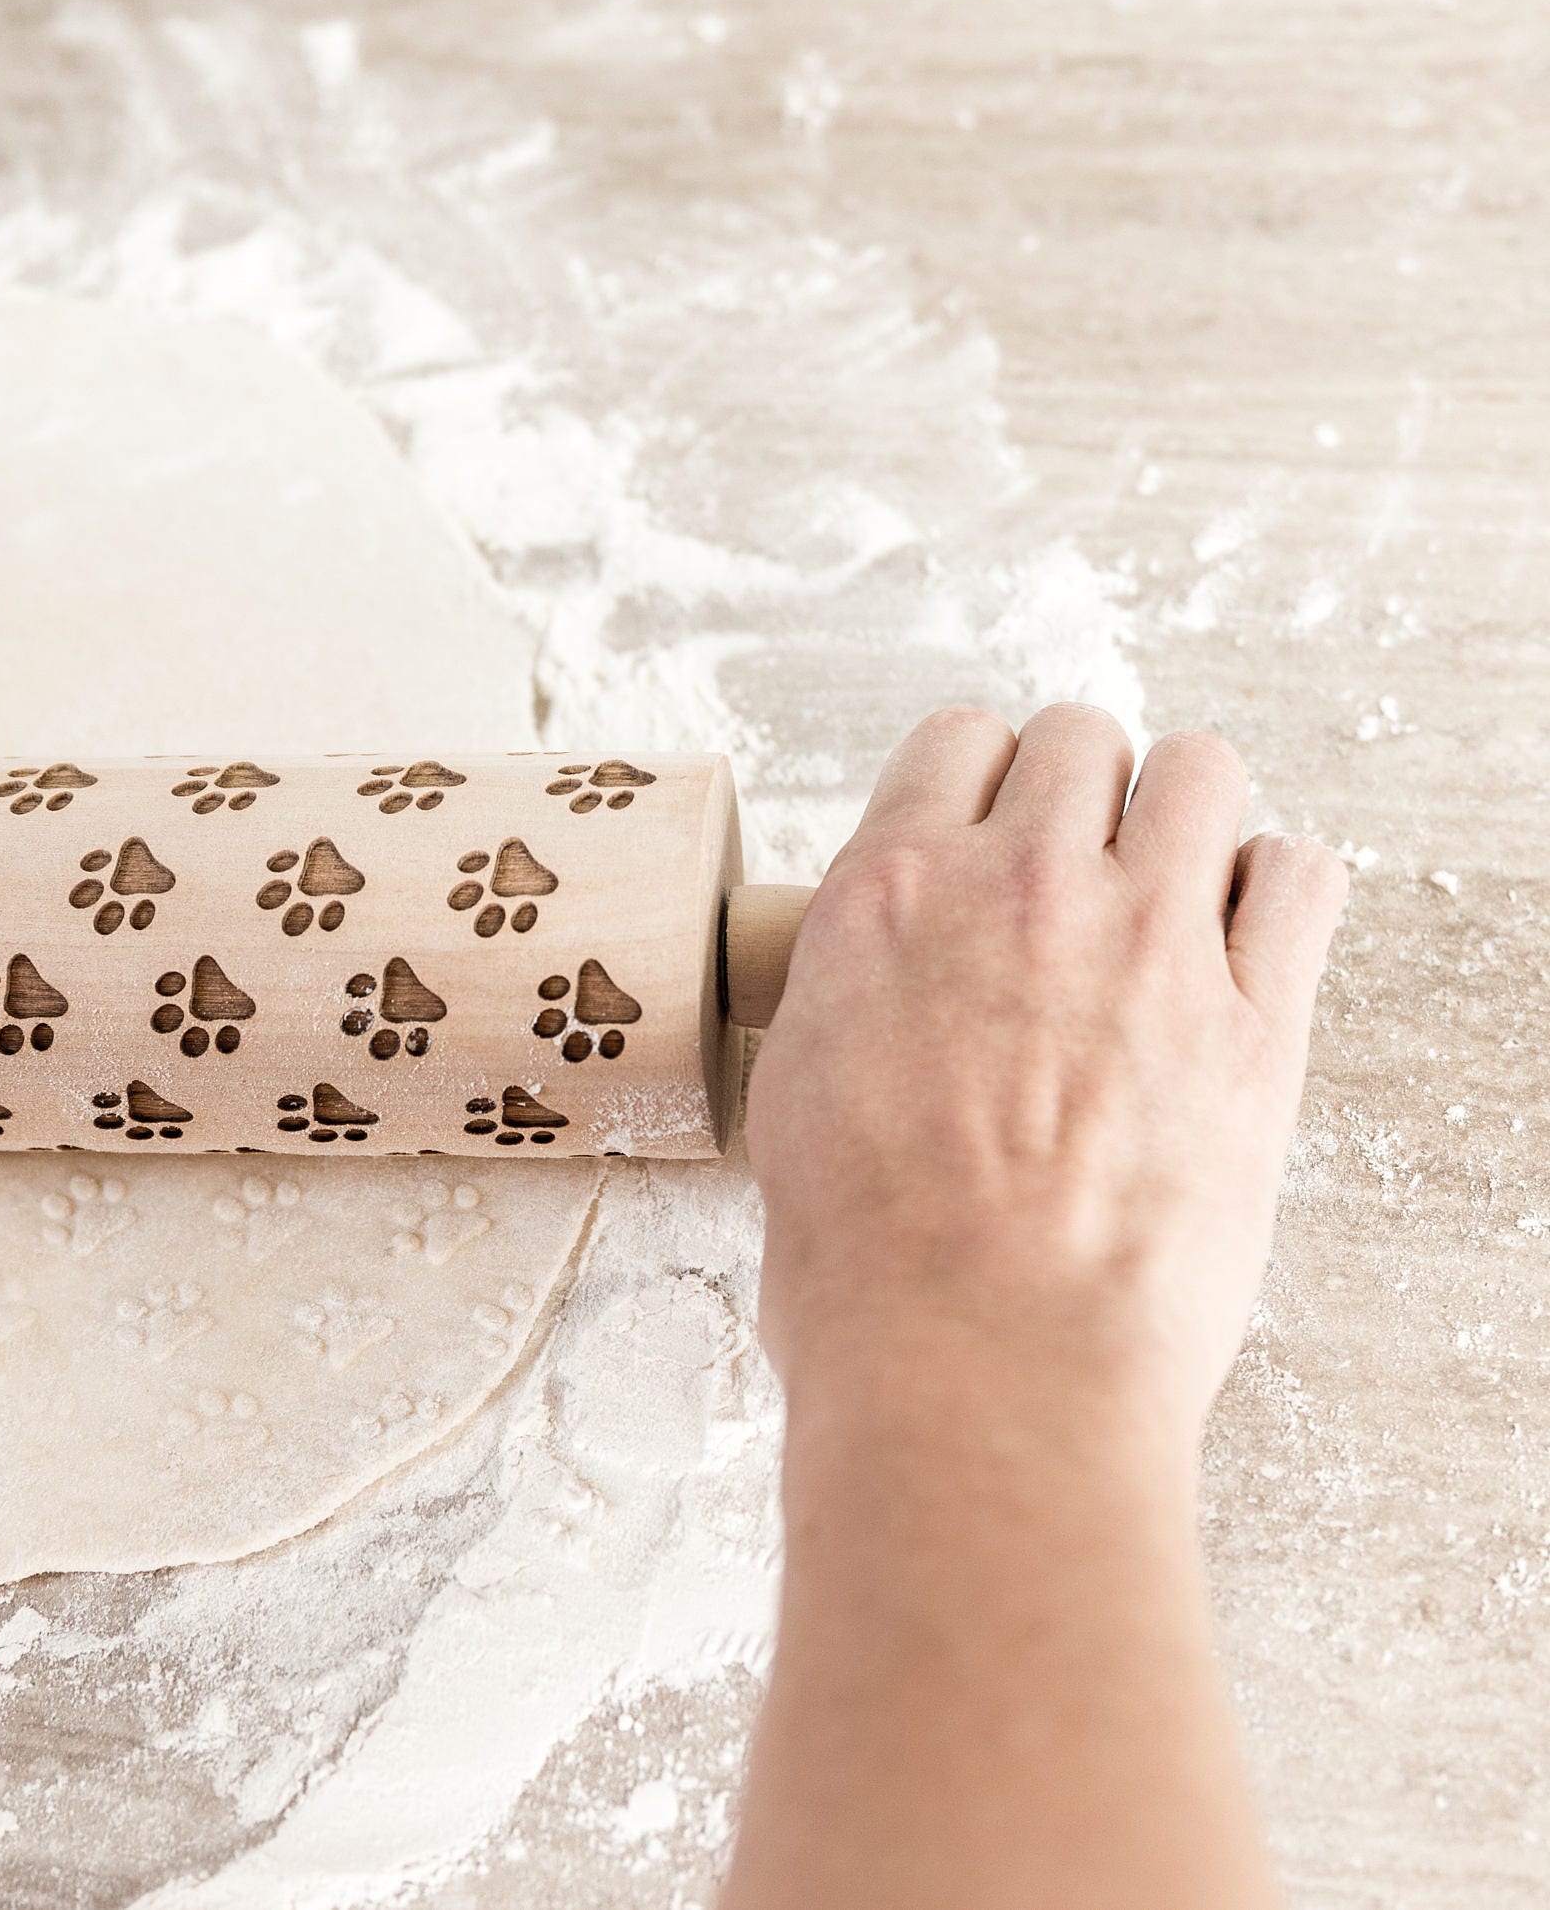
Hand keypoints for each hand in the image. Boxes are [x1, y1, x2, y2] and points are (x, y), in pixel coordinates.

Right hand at [722, 707, 1342, 1909]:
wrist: (979, 1362)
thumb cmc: (868, 1272)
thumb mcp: (797, 1100)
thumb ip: (850, 1002)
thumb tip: (874, 997)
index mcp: (887, 897)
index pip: (955, 742)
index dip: (978, 783)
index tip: (987, 831)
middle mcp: (1017, 886)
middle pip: (1081, 738)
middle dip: (1082, 792)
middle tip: (1079, 871)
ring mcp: (1148, 942)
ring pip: (1202, 773)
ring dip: (1187, 820)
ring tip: (1172, 896)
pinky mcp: (1256, 1020)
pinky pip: (1302, 877)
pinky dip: (1279, 896)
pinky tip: (1247, 950)